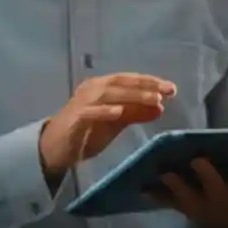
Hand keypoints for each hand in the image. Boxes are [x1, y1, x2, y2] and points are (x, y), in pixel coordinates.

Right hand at [39, 73, 176, 178]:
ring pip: (109, 94)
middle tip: (167, 91)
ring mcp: (82, 102)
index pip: (129, 80)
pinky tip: (119, 112)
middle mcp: (92, 89)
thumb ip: (136, 113)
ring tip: (153, 99)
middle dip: (146, 86)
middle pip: (121, 83)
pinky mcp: (73, 118)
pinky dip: (104, 110)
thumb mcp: (116, 122)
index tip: (172, 88)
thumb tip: (161, 107)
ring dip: (132, 96)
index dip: (150, 82)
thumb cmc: (86, 131)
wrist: (55, 148)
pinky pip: (89, 112)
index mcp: (103, 87)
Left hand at [149, 150, 227, 227]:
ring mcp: (203, 206)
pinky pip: (168, 202)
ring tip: (165, 172)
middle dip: (206, 174)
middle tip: (197, 158)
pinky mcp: (186, 208)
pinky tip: (142, 185)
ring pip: (187, 197)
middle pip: (214, 187)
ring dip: (175, 185)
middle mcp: (224, 200)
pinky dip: (155, 194)